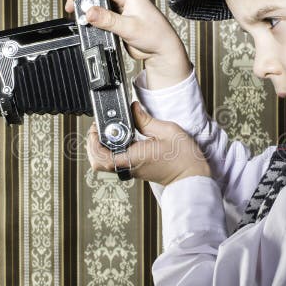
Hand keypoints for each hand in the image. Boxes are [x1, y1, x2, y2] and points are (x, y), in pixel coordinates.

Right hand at [65, 0, 192, 88]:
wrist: (162, 50)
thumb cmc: (155, 35)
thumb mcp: (129, 27)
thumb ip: (108, 20)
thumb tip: (88, 12)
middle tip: (71, 8)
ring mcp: (119, 5)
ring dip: (85, 6)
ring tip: (77, 17)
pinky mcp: (117, 16)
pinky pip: (100, 11)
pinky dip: (91, 16)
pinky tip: (86, 23)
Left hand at [86, 102, 210, 185]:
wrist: (192, 177)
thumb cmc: (184, 158)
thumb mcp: (167, 130)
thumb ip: (145, 119)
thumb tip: (132, 108)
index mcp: (134, 157)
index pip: (101, 157)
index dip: (93, 141)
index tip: (97, 127)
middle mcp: (129, 166)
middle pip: (97, 162)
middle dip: (92, 144)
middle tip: (99, 128)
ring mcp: (131, 169)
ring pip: (104, 163)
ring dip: (100, 147)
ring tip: (109, 131)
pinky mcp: (135, 169)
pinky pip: (115, 161)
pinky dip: (110, 150)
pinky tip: (119, 138)